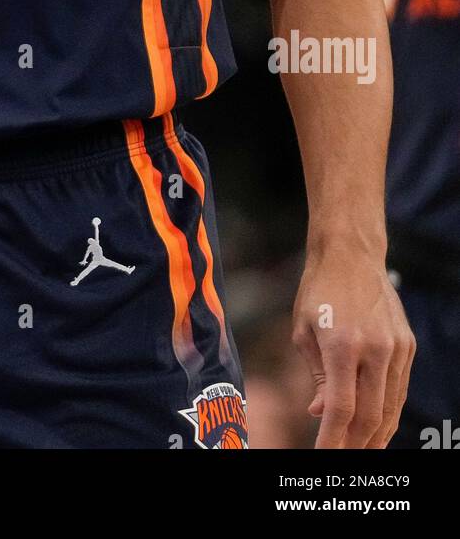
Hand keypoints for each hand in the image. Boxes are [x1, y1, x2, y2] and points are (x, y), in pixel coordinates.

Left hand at [291, 242, 414, 447]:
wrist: (351, 254)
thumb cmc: (319, 290)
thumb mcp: (304, 331)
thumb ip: (316, 376)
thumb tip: (320, 414)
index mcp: (342, 344)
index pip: (341, 408)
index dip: (333, 439)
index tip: (324, 456)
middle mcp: (375, 348)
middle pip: (370, 414)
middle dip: (355, 443)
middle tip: (342, 458)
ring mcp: (396, 347)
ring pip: (390, 406)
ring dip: (376, 434)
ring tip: (362, 451)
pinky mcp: (407, 344)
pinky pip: (399, 388)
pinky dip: (389, 411)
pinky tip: (378, 425)